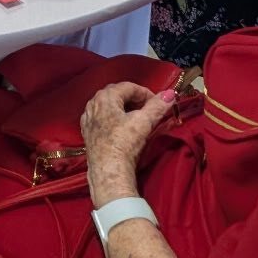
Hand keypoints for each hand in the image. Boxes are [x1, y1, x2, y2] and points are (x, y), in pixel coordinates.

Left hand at [81, 81, 175, 204]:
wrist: (108, 171)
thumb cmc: (124, 143)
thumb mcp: (144, 122)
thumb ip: (157, 106)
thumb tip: (170, 94)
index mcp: (105, 97)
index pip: (128, 87)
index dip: (145, 93)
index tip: (158, 103)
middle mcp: (93, 104)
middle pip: (117, 94)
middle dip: (134, 99)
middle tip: (149, 109)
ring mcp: (88, 119)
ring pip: (109, 106)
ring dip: (124, 108)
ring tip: (138, 118)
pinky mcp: (88, 133)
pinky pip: (102, 118)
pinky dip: (114, 119)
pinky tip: (122, 128)